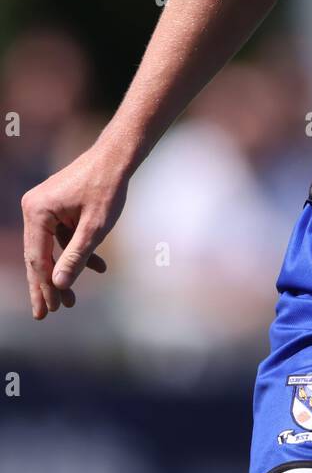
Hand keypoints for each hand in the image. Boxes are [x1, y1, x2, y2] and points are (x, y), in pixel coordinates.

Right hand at [21, 145, 128, 318]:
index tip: (47, 311)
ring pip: (51, 248)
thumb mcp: (95, 228)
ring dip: (65, 270)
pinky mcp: (54, 207)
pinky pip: (61, 236)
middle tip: (47, 315)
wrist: (116, 158)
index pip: (38, 258)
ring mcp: (42, 207)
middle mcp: (33, 208)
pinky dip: (76, 251)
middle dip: (47, 286)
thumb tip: (59, 286)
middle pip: (38, 255)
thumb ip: (76, 257)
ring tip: (73, 301)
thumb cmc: (108, 188)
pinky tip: (98, 268)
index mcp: (37, 212)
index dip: (43, 287)